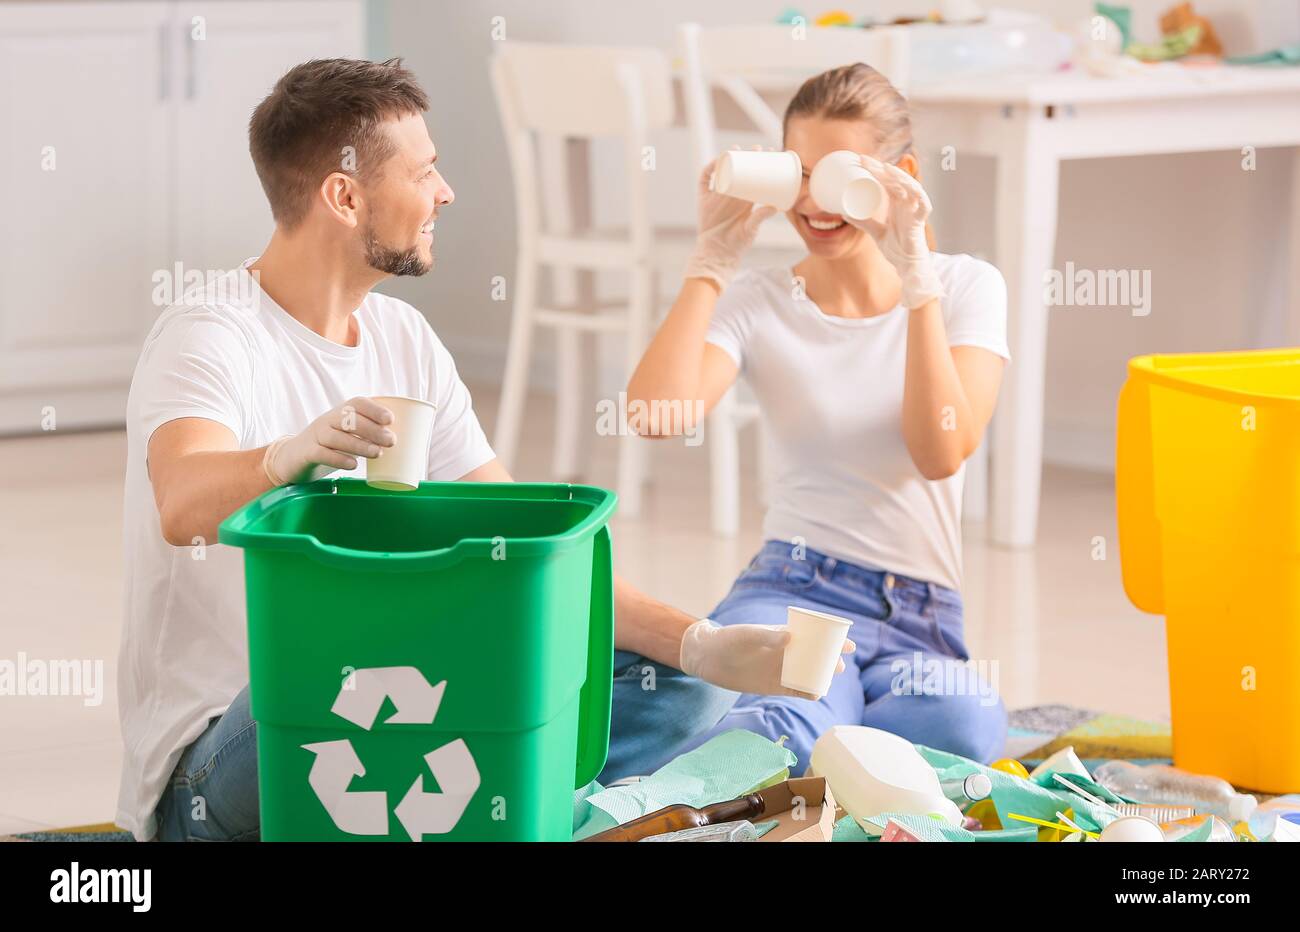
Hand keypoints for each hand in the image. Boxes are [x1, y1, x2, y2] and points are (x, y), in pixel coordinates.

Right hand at [263, 396, 395, 485]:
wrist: (293, 458)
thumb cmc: (330, 447)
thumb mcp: (347, 435)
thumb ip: (368, 435)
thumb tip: (403, 441)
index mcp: (339, 413)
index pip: (357, 403)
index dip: (374, 409)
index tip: (391, 420)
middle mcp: (327, 420)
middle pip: (349, 419)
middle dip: (372, 429)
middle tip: (391, 441)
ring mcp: (315, 436)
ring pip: (336, 436)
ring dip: (359, 444)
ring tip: (378, 454)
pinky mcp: (307, 453)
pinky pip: (322, 453)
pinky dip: (338, 458)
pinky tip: (353, 465)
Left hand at [678, 620, 854, 699]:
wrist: (709, 660)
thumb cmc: (728, 640)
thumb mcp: (747, 635)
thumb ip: (768, 637)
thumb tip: (790, 638)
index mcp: (784, 635)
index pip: (814, 635)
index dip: (832, 638)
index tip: (848, 643)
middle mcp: (786, 652)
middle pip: (816, 656)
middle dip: (831, 660)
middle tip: (839, 666)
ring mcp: (781, 670)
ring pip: (809, 674)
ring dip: (822, 677)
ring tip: (829, 680)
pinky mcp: (774, 686)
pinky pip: (796, 690)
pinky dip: (808, 692)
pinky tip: (816, 695)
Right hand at [683, 154, 776, 291]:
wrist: (718, 252)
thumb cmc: (737, 242)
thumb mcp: (751, 228)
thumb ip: (760, 217)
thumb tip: (776, 207)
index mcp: (745, 198)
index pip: (755, 176)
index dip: (761, 164)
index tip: (771, 153)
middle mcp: (732, 194)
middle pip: (740, 169)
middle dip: (747, 156)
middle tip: (757, 148)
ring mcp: (717, 194)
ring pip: (723, 170)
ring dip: (728, 158)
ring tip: (736, 148)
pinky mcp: (705, 198)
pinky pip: (705, 179)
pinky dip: (709, 169)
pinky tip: (717, 161)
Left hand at [850, 156, 944, 309]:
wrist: (907, 265)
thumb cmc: (895, 247)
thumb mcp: (875, 231)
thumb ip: (863, 221)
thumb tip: (843, 213)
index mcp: (897, 202)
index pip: (887, 180)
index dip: (875, 169)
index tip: (860, 161)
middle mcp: (907, 202)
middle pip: (896, 179)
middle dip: (881, 168)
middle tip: (864, 160)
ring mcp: (915, 209)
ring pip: (910, 186)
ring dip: (897, 175)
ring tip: (883, 168)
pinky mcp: (921, 219)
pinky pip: (923, 203)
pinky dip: (917, 193)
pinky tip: (907, 186)